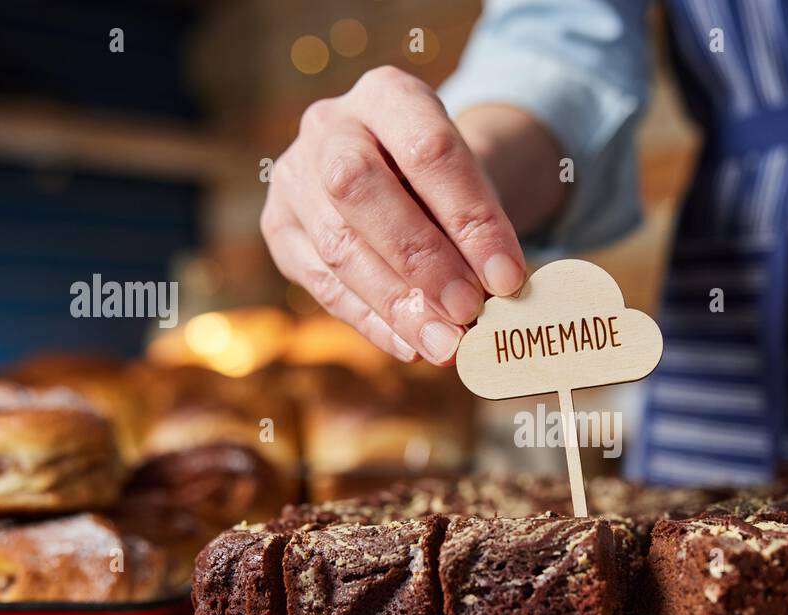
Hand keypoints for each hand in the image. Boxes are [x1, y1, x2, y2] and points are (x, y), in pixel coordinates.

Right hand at [261, 66, 526, 364]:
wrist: (398, 176)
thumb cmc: (445, 183)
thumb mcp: (471, 185)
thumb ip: (478, 230)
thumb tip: (497, 296)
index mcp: (387, 94)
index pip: (429, 151)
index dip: (470, 220)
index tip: (508, 277)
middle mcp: (329, 125)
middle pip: (360, 189)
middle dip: (420, 259)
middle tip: (468, 310)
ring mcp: (293, 176)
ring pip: (337, 245)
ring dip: (397, 304)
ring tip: (446, 345)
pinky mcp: (279, 227)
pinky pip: (322, 283)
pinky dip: (371, 321)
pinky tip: (411, 346)